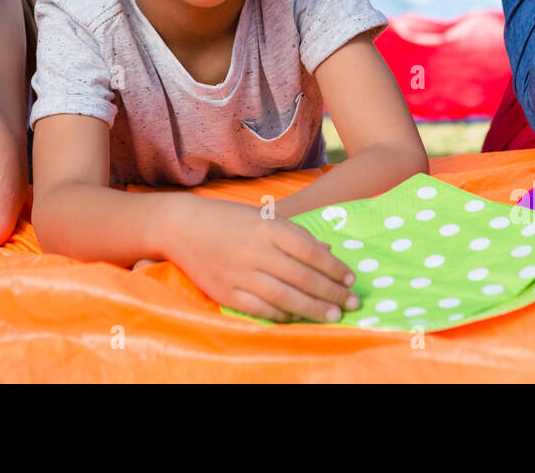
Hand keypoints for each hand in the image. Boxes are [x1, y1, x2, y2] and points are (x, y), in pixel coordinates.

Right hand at [167, 197, 358, 322]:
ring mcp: (240, 274)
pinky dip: (282, 315)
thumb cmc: (227, 219)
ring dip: (313, 308)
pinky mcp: (226, 293)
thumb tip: (327, 251)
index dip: (334, 267)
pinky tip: (297, 317)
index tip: (350, 279)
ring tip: (334, 315)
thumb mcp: (262, 216)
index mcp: (268, 228)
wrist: (182, 227)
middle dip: (331, 292)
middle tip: (352, 303)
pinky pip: (260, 309)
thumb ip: (295, 233)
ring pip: (285, 297)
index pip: (310, 250)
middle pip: (302, 277)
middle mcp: (256, 251)